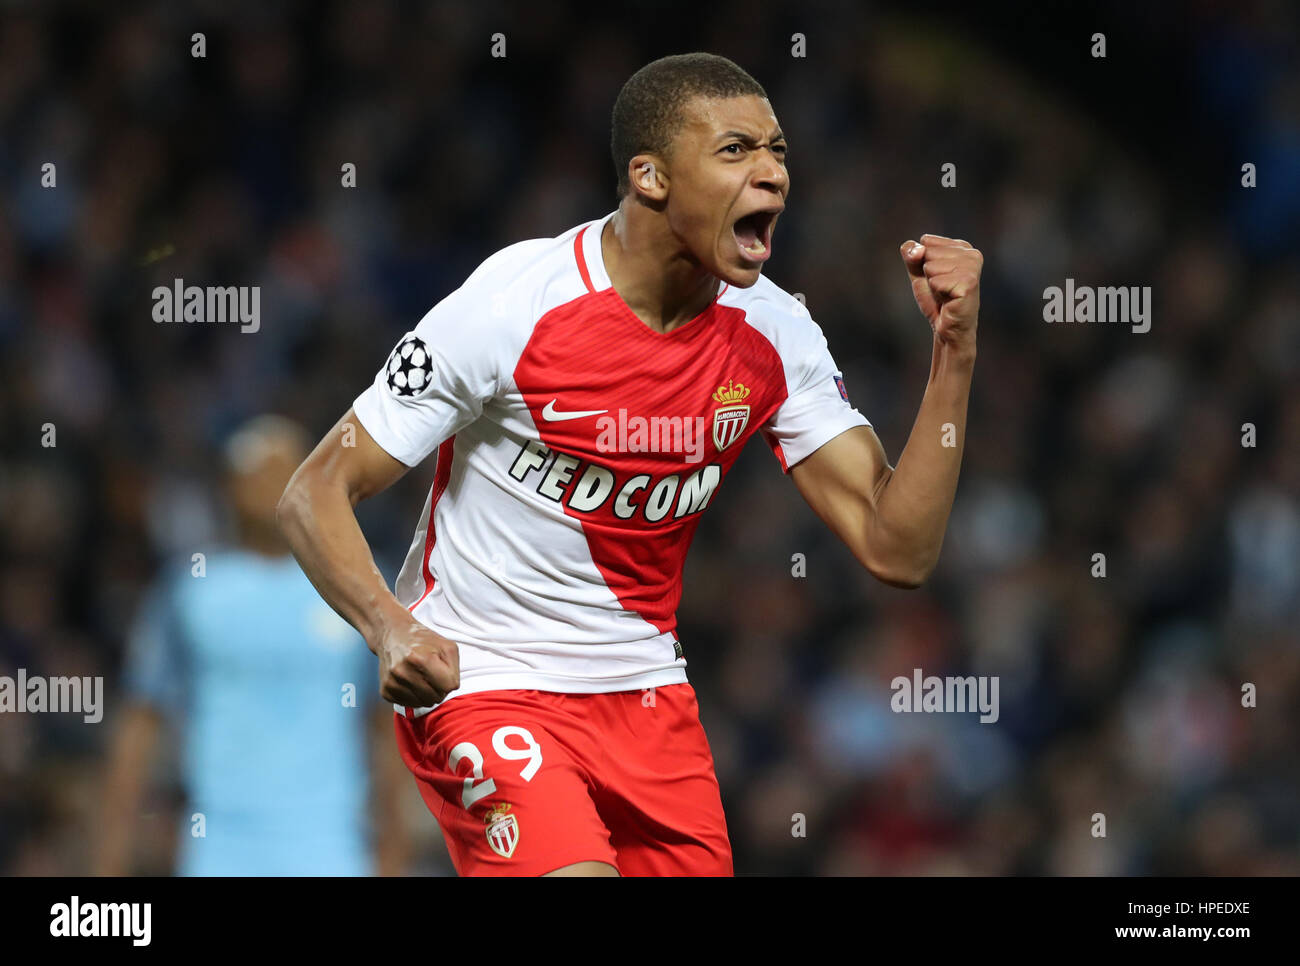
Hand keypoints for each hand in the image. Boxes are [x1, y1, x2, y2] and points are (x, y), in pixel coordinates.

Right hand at [373, 616, 460, 706]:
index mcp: (421, 659)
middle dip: (438, 688)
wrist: (392, 634)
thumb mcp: (447, 646)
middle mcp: (404, 672)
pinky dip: (413, 696)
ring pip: (423, 704)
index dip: (449, 680)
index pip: (449, 686)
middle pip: (436, 698)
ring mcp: (393, 683)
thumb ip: (454, 669)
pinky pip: (409, 704)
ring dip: (426, 694)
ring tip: (421, 677)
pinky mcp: (385, 691)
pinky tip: (411, 681)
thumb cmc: (423, 641)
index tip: (443, 671)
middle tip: (432, 675)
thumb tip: (448, 689)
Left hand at [900, 234, 982, 351]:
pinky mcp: (969, 283)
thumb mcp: (918, 272)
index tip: (937, 277)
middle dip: (928, 274)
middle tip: (942, 289)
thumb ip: (911, 254)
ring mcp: (973, 267)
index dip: (922, 262)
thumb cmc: (936, 299)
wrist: (946, 327)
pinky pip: (936, 281)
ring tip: (946, 294)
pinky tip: (949, 300)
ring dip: (933, 285)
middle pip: (927, 253)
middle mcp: (972, 253)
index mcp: (962, 246)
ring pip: (930, 267)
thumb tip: (919, 249)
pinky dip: (937, 293)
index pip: (926, 241)